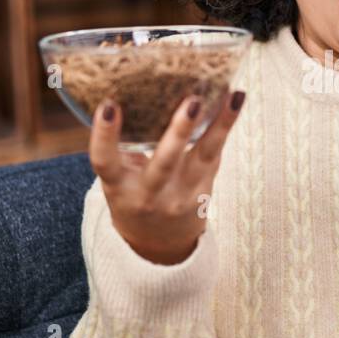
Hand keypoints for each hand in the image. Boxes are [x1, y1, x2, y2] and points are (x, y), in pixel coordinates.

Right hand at [89, 89, 245, 264]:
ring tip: (234, 96)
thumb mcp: (117, 180)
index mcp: (119, 188)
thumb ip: (121, 147)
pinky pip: (214, 154)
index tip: (108, 106)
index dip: (104, 136)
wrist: (158, 246)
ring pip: (204, 156)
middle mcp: (151, 195)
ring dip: (221, 124)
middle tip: (194, 100)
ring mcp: (181, 196)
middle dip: (180, 131)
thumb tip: (130, 91)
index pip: (105, 162)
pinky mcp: (205, 191)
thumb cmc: (133, 197)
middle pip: (165, 163)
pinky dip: (224, 127)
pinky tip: (234, 101)